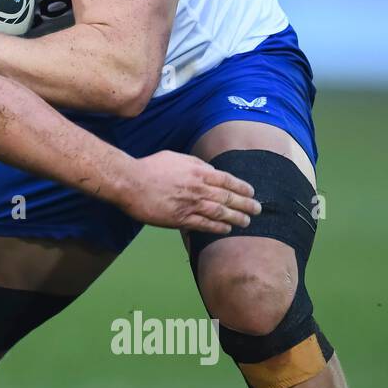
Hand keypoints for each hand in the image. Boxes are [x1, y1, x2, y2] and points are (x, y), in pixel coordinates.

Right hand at [116, 150, 259, 233]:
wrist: (130, 182)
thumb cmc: (151, 168)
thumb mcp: (176, 157)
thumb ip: (195, 163)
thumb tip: (210, 170)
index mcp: (198, 172)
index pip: (227, 180)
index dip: (242, 188)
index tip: (252, 193)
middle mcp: (198, 188)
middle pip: (228, 198)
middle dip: (246, 205)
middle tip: (257, 210)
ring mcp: (190, 205)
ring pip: (220, 213)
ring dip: (236, 218)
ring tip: (246, 222)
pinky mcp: (180, 219)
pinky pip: (204, 225)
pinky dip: (218, 228)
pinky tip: (226, 229)